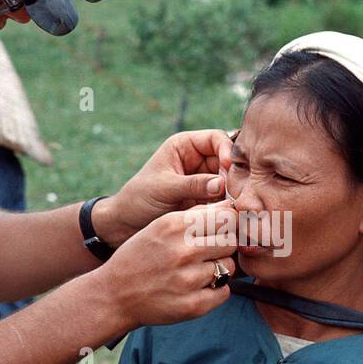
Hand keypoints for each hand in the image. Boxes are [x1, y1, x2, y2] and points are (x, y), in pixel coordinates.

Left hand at [94, 129, 233, 247]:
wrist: (126, 225)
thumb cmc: (138, 199)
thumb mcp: (164, 188)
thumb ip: (193, 185)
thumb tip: (222, 184)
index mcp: (185, 146)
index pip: (216, 139)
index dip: (226, 150)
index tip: (228, 168)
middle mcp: (198, 161)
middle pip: (228, 162)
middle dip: (234, 176)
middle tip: (236, 193)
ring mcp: (204, 182)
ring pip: (230, 182)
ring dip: (233, 193)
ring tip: (234, 207)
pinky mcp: (207, 202)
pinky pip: (225, 200)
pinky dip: (229, 207)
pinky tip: (230, 215)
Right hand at [94, 200, 238, 326]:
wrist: (115, 294)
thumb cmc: (141, 255)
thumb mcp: (161, 226)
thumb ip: (196, 215)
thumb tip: (230, 206)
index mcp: (175, 226)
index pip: (227, 217)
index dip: (229, 223)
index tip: (221, 230)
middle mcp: (183, 252)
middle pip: (231, 242)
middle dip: (224, 246)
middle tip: (209, 252)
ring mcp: (188, 281)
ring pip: (229, 267)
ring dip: (219, 269)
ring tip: (198, 270)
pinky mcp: (193, 306)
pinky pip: (224, 292)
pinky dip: (215, 290)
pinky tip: (197, 287)